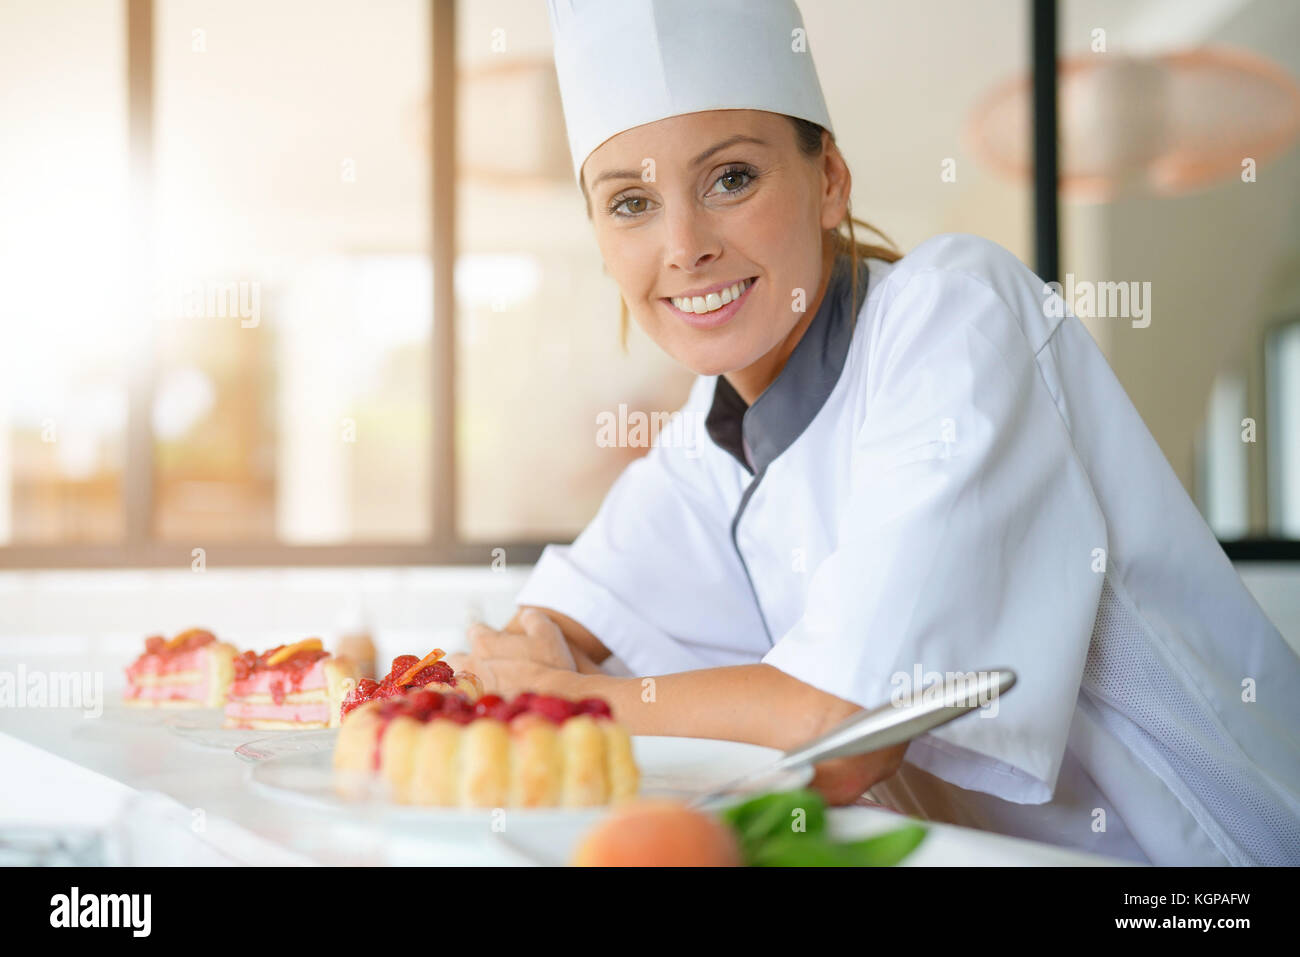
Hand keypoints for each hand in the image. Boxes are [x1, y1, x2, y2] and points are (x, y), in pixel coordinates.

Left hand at [446, 609, 582, 697]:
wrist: (552, 702)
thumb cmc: (550, 666)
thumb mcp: (548, 632)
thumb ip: (533, 619)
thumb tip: (526, 616)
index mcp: (485, 643)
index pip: (474, 631)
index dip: (485, 634)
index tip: (495, 641)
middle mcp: (472, 666)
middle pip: (457, 658)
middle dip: (467, 661)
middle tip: (486, 667)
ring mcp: (471, 691)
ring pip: (455, 684)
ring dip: (465, 684)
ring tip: (483, 690)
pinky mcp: (475, 712)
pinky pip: (464, 706)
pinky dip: (471, 705)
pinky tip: (486, 708)